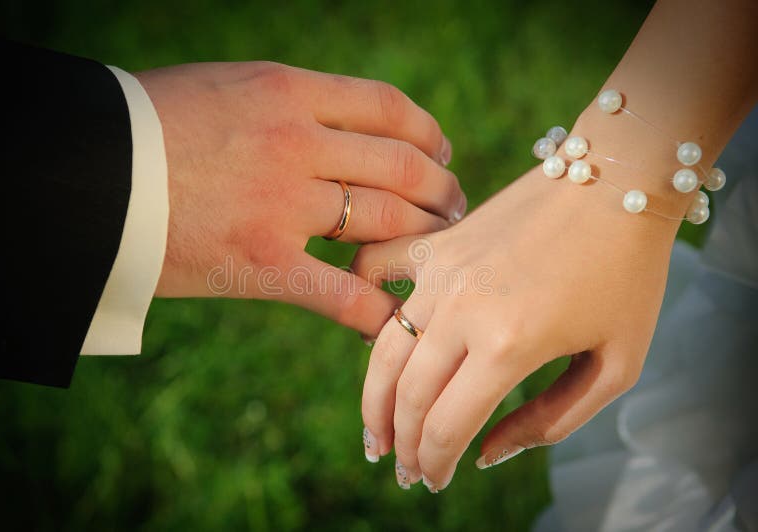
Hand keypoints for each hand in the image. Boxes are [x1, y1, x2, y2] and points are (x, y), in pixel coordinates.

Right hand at [136, 61, 465, 334]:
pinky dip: (378, 311)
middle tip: (454, 206)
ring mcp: (283, 207)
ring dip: (424, 238)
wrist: (86, 171)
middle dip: (441, 188)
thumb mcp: (226, 87)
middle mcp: (297, 144)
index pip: (388, 108)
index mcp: (289, 92)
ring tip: (438, 249)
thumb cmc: (149, 124)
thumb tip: (337, 123)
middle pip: (403, 167)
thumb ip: (288, 102)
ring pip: (387, 224)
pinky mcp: (261, 265)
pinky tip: (396, 320)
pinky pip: (342, 295)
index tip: (441, 151)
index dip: (428, 132)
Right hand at [352, 156, 677, 489]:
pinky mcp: (435, 243)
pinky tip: (371, 336)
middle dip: (403, 444)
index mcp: (509, 345)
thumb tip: (487, 453)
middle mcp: (462, 309)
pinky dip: (366, 304)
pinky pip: (378, 274)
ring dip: (374, 400)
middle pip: (409, 397)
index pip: (446, 426)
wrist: (613, 182)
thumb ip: (552, 421)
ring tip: (376, 431)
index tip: (433, 482)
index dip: (433, 464)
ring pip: (385, 350)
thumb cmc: (626, 276)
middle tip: (405, 470)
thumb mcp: (615, 364)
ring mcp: (441, 271)